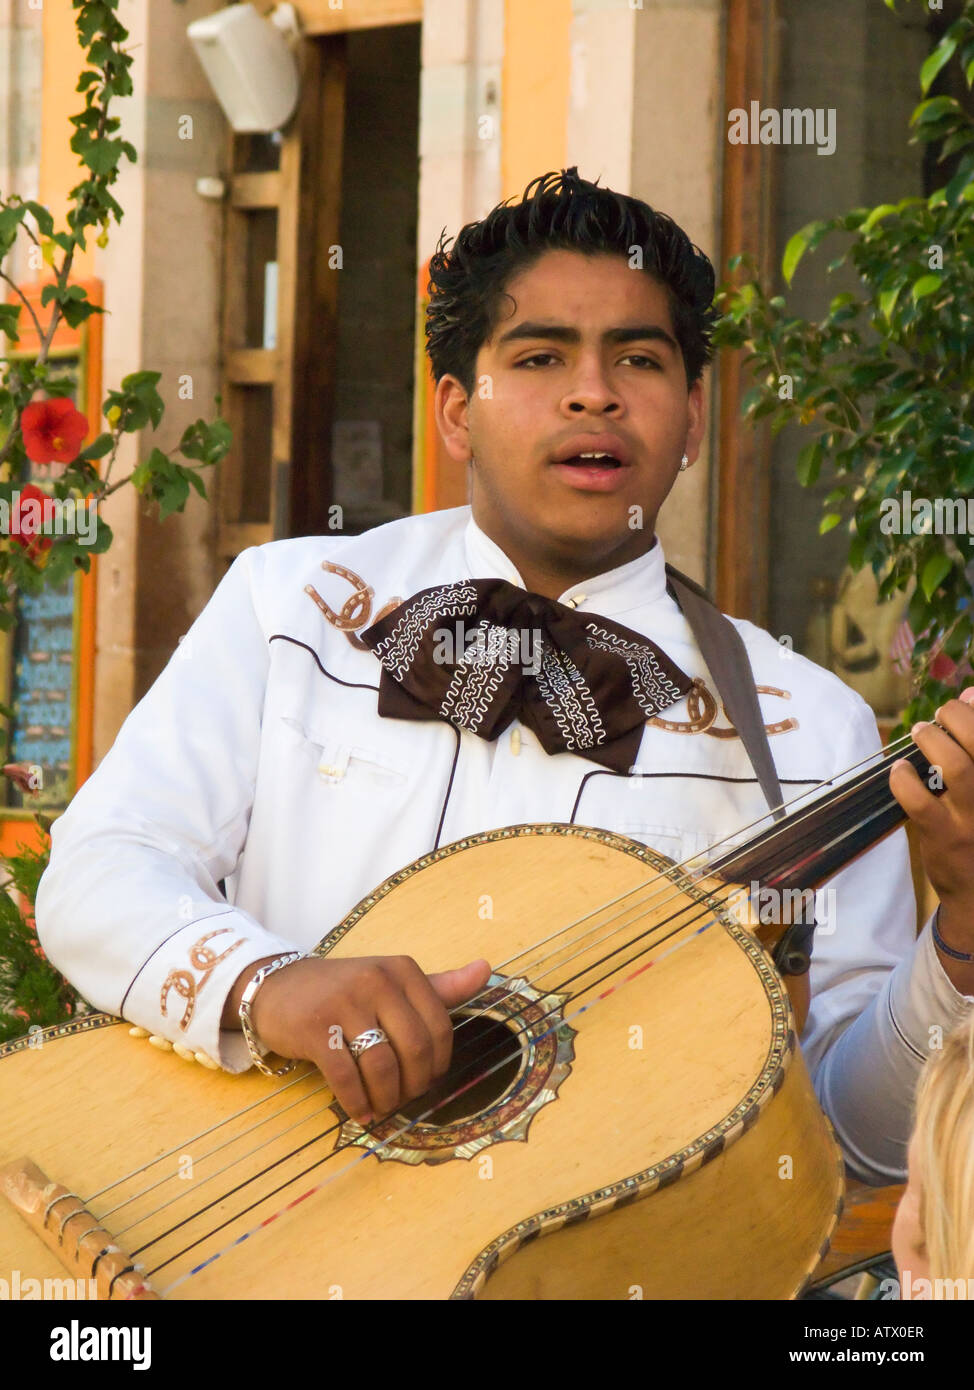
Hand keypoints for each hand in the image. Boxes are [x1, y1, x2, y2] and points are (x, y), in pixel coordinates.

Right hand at [227, 954, 490, 1124]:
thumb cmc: (345, 991)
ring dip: (386, 1097)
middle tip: (404, 1098)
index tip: (427, 1080)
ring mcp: (344, 1002)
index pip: (439, 1025)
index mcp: (402, 970)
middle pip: (414, 1048)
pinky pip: (346, 1076)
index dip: (439, 1063)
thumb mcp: (392, 982)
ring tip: (382, 1106)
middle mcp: (377, 980)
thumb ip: (440, 985)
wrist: (278, 987)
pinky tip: (360, 1110)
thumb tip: (486, 969)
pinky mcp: (316, 1027)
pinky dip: (357, 1101)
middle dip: (414, 1085)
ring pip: (382, 1065)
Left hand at [891, 688, 973, 966]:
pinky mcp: (946, 837)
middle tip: (941, 714)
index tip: (968, 698)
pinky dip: (904, 779)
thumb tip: (970, 693)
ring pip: (957, 767)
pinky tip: (899, 770)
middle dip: (959, 716)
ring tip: (922, 732)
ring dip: (933, 741)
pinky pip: (921, 801)